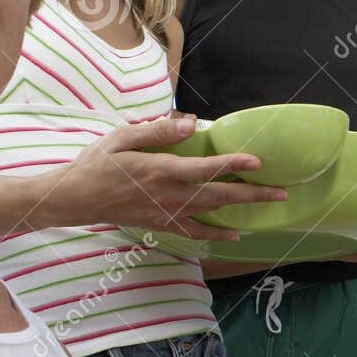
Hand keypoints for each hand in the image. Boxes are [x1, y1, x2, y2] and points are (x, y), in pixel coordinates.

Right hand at [43, 116, 287, 241]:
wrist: (74, 199)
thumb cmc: (96, 163)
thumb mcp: (121, 138)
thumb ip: (157, 130)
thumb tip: (191, 122)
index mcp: (161, 170)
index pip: (206, 168)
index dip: (234, 165)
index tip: (259, 163)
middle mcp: (169, 195)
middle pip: (219, 195)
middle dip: (253, 194)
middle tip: (282, 193)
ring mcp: (166, 213)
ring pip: (212, 213)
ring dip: (241, 211)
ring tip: (268, 207)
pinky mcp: (160, 224)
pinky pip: (194, 232)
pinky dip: (216, 234)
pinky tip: (234, 235)